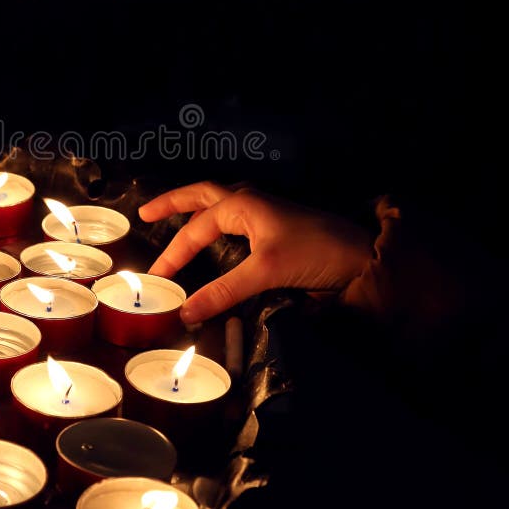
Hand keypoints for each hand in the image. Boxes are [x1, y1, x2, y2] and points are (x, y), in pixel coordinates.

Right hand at [139, 181, 372, 323]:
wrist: (362, 258)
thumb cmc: (314, 252)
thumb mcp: (266, 271)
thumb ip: (224, 290)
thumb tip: (186, 313)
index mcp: (242, 203)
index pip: (196, 229)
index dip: (174, 253)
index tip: (157, 277)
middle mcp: (249, 201)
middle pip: (202, 195)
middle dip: (173, 202)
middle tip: (146, 212)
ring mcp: (264, 210)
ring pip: (219, 201)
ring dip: (195, 207)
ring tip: (174, 216)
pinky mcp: (275, 225)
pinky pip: (235, 216)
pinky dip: (216, 220)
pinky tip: (215, 232)